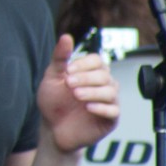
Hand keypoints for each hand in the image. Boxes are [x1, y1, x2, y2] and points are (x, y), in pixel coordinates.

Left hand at [37, 34, 119, 152]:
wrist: (52, 128)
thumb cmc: (53, 101)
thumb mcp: (52, 77)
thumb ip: (60, 58)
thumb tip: (66, 37)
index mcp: (90, 73)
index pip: (97, 61)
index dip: (84, 64)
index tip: (67, 70)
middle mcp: (102, 85)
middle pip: (104, 75)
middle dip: (86, 78)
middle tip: (69, 84)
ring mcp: (108, 102)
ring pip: (111, 91)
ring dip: (93, 92)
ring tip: (76, 95)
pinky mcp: (110, 119)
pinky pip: (113, 111)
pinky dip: (101, 108)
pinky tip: (87, 108)